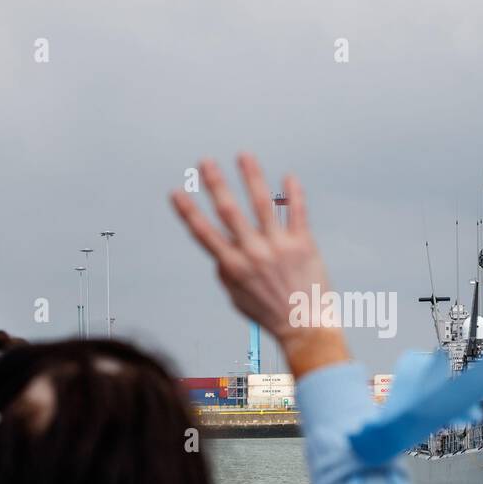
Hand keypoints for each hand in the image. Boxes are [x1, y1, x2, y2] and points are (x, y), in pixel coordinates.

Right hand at [171, 155, 348, 377]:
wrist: (305, 327)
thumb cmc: (270, 314)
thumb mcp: (236, 299)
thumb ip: (225, 273)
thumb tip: (218, 252)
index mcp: (233, 267)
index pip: (204, 233)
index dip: (188, 211)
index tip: (177, 192)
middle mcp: (253, 254)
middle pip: (229, 212)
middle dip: (215, 184)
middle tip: (205, 162)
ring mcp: (279, 247)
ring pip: (262, 204)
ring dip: (251, 177)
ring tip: (244, 156)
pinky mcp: (303, 245)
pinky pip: (298, 212)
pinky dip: (293, 193)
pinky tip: (288, 177)